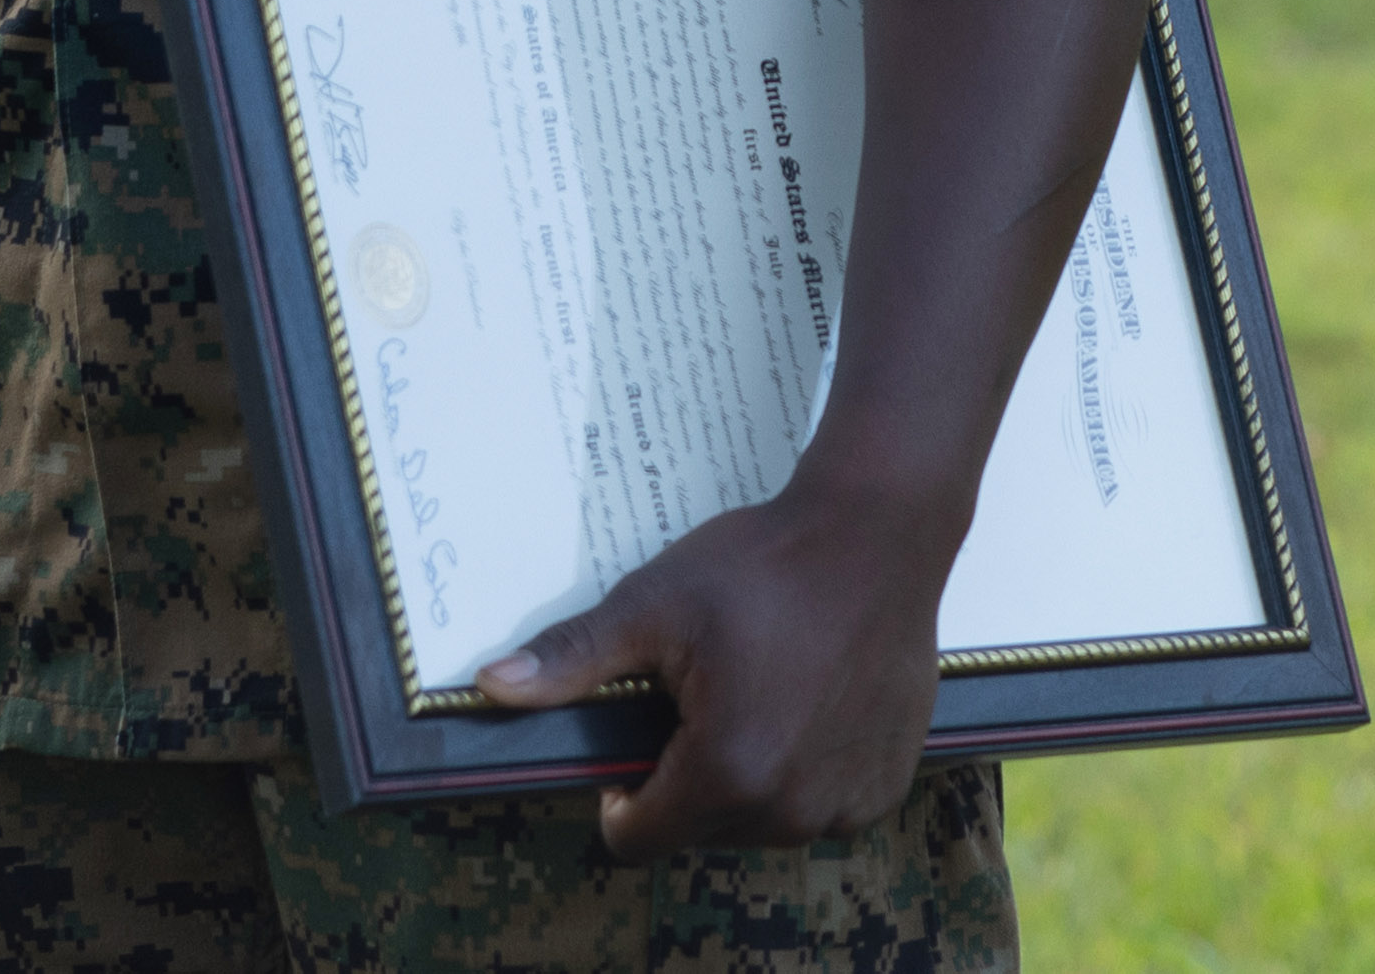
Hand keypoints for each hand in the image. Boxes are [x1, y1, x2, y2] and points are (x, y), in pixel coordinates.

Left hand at [476, 475, 947, 858]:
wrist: (875, 535)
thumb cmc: (762, 565)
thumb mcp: (654, 602)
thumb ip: (573, 658)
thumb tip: (492, 685)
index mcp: (726, 772)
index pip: (638, 839)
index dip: (619, 794)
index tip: (636, 730)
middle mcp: (790, 811)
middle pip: (698, 831)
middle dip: (682, 778)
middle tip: (698, 694)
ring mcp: (843, 807)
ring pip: (758, 824)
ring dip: (742, 777)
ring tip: (753, 690)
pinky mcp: (883, 791)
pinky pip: (817, 808)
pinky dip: (801, 772)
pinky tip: (805, 702)